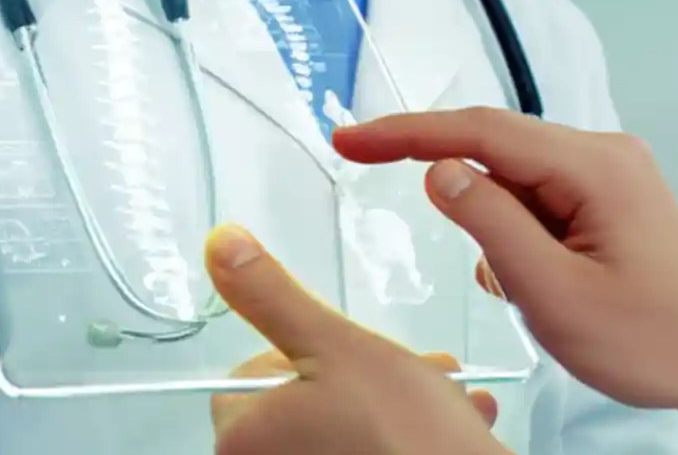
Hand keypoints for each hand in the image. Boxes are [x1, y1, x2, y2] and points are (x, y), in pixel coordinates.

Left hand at [204, 224, 508, 454]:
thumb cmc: (401, 431)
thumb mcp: (335, 344)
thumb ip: (273, 297)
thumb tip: (222, 243)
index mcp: (244, 438)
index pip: (252, 374)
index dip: (303, 354)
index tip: (346, 356)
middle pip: (304, 400)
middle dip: (364, 377)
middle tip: (408, 370)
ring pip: (344, 425)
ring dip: (394, 402)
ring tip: (444, 394)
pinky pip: (369, 450)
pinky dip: (402, 436)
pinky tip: (455, 421)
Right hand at [334, 108, 677, 454]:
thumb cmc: (656, 337)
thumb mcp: (554, 293)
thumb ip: (490, 226)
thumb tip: (438, 171)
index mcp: (591, 167)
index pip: (479, 131)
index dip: (406, 132)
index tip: (349, 140)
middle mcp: (599, 154)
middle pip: (494, 152)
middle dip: (445, 181)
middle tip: (378, 182)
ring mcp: (604, 175)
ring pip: (511, 186)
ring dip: (497, 237)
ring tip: (538, 296)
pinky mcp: (603, 199)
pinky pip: (534, 205)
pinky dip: (518, 242)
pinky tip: (546, 288)